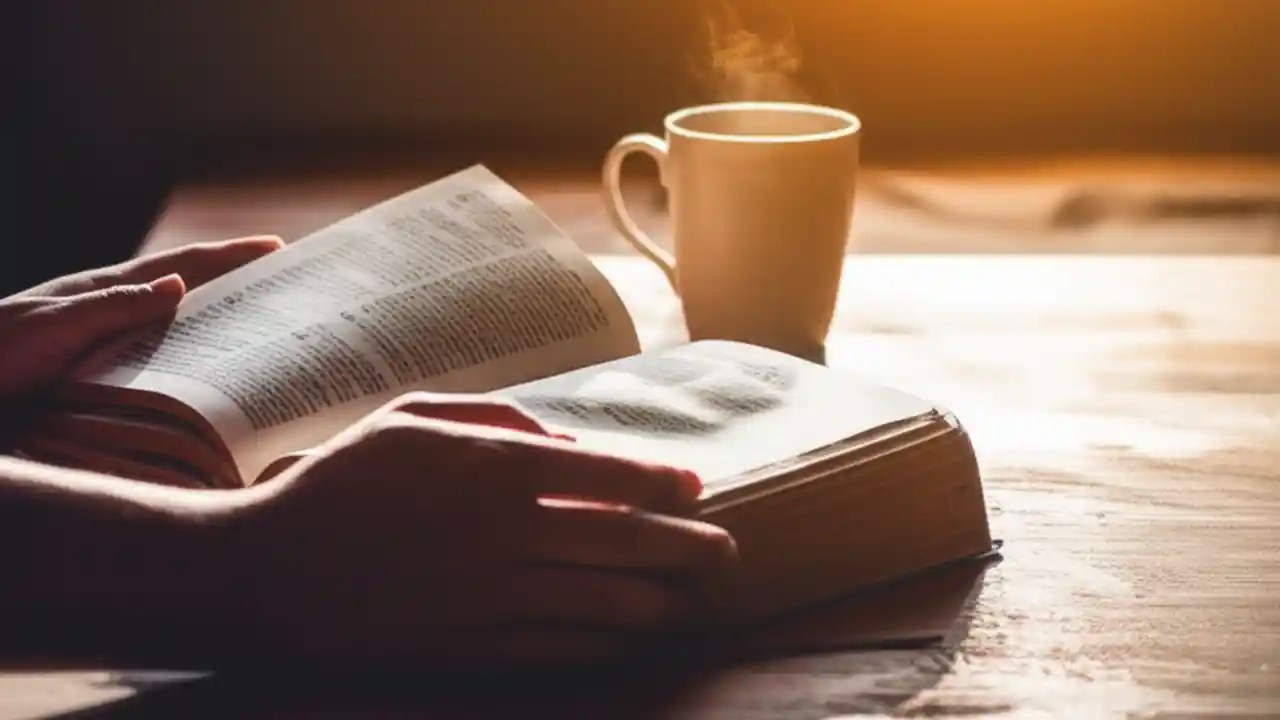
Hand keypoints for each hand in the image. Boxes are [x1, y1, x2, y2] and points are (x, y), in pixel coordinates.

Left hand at [0, 236, 283, 402]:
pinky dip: (190, 356)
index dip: (229, 256)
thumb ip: (114, 307)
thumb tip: (179, 284)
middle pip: (187, 289)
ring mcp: (106, 338)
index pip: (180, 266)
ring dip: (218, 320)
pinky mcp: (99, 368)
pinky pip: (160, 357)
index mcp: (106, 291)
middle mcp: (112, 310)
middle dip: (236, 282)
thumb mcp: (53, 327)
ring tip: (263, 327)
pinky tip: (207, 372)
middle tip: (286, 286)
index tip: (276, 248)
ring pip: (176, 324)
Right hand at [228, 393, 735, 668]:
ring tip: (692, 598)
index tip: (697, 487)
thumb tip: (574, 449)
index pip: (607, 476)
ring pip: (603, 604)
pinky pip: (560, 649)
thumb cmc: (344, 480)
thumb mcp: (415, 421)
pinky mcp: (472, 647)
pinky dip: (607, 642)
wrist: (271, 570)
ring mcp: (489, 598)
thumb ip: (502, 424)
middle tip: (726, 551)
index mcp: (492, 469)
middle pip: (623, 544)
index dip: (663, 482)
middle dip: (686, 548)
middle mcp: (503, 535)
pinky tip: (632, 635)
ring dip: (660, 602)